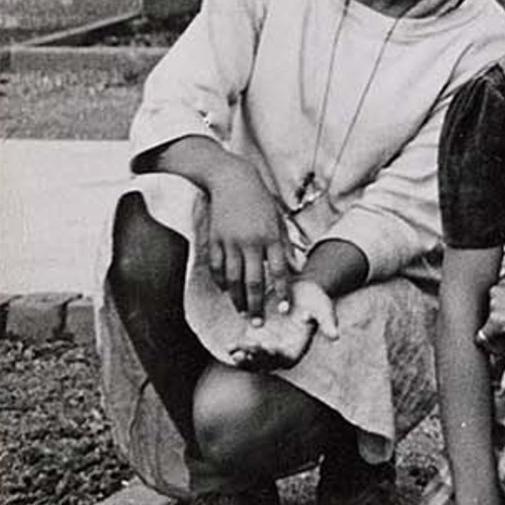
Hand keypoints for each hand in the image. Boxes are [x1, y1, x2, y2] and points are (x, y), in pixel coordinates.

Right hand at [204, 168, 292, 323]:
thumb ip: (282, 245)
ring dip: (237, 299)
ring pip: (233, 279)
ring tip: (242, 312)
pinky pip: (217, 267)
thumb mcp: (277, 220)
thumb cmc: (260, 202)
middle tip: (258, 323)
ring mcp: (230, 242)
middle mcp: (251, 242)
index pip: (278, 271)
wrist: (233, 180)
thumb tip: (291, 268)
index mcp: (271, 236)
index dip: (280, 292)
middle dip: (256, 305)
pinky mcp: (214, 240)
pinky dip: (221, 282)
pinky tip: (226, 291)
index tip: (283, 309)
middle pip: (253, 281)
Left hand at [227, 277, 340, 368]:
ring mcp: (266, 345)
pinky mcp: (254, 336)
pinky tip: (230, 346)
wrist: (300, 289)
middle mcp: (280, 351)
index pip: (284, 360)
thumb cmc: (315, 299)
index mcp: (297, 349)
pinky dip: (237, 349)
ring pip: (251, 359)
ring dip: (242, 359)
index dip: (275, 357)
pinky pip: (243, 348)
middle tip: (244, 353)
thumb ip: (328, 322)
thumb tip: (335, 336)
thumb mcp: (323, 308)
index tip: (268, 347)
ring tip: (235, 352)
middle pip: (264, 364)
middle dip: (253, 360)